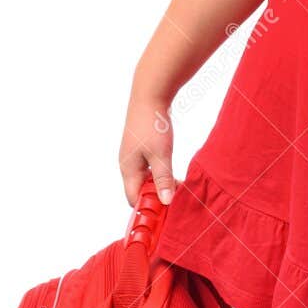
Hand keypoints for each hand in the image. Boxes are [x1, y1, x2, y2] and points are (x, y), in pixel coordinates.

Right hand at [120, 90, 176, 206]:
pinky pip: (149, 170)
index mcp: (128, 169)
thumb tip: (166, 202)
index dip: (148, 208)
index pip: (133, 199)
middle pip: (140, 191)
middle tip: (177, 200)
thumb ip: (163, 179)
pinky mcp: (142, 149)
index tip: (167, 212)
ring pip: (146, 181)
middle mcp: (128, 165)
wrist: (150, 95)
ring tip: (178, 188)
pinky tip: (174, 174)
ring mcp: (134, 157)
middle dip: (156, 198)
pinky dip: (161, 175)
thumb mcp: (161, 154)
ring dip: (160, 186)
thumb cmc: (152, 124)